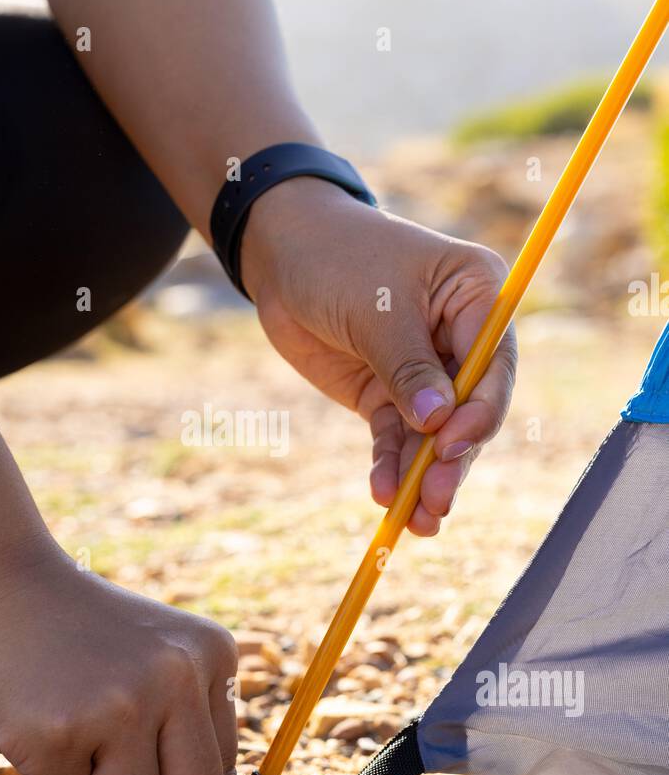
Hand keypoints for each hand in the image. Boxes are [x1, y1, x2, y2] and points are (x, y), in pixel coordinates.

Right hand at [0, 550, 272, 774]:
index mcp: (211, 656)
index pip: (222, 770)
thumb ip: (192, 753)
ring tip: (71, 733)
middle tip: (108, 771)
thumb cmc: (79, 639)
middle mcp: (175, 675)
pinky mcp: (58, 728)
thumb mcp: (154, 672)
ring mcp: (118, 701)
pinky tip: (33, 720)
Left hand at [241, 178, 516, 534]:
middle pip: (470, 409)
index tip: (451, 444)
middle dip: (451, 457)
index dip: (478, 410)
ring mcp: (424, 371)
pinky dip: (391, 466)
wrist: (281, 255)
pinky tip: (384, 493)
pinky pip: (397, 438)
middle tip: (434, 500)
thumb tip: (438, 422)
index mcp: (478, 297)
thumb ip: (407, 367)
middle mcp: (460, 338)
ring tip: (415, 519)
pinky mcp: (388, 394)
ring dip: (424, 475)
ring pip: (434, 433)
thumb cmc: (336, 258)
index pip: (493, 364)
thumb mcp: (376, 309)